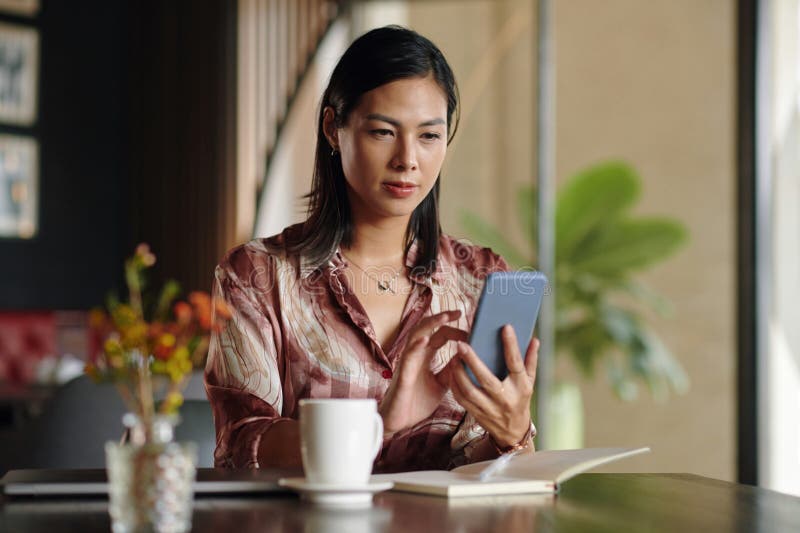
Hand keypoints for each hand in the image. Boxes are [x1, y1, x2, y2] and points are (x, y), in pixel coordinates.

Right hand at [379, 310, 465, 434]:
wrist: (400, 421)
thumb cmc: (417, 402)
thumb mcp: (442, 384)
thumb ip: (451, 370)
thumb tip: (465, 355)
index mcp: (425, 356)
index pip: (440, 335)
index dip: (454, 329)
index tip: (471, 328)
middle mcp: (416, 354)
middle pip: (428, 328)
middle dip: (442, 318)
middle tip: (459, 311)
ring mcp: (408, 362)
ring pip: (417, 335)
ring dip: (430, 325)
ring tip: (445, 317)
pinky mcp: (402, 373)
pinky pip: (408, 355)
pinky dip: (416, 345)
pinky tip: (427, 339)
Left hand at [449, 325, 538, 448]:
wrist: (512, 432)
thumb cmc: (521, 399)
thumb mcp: (529, 381)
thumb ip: (531, 360)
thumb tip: (534, 339)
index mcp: (520, 387)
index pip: (516, 363)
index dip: (511, 345)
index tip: (505, 327)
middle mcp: (505, 398)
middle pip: (486, 379)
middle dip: (472, 361)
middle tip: (461, 344)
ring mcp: (489, 408)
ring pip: (469, 391)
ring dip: (458, 373)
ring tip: (454, 357)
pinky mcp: (476, 413)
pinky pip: (461, 399)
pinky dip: (454, 384)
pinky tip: (451, 371)